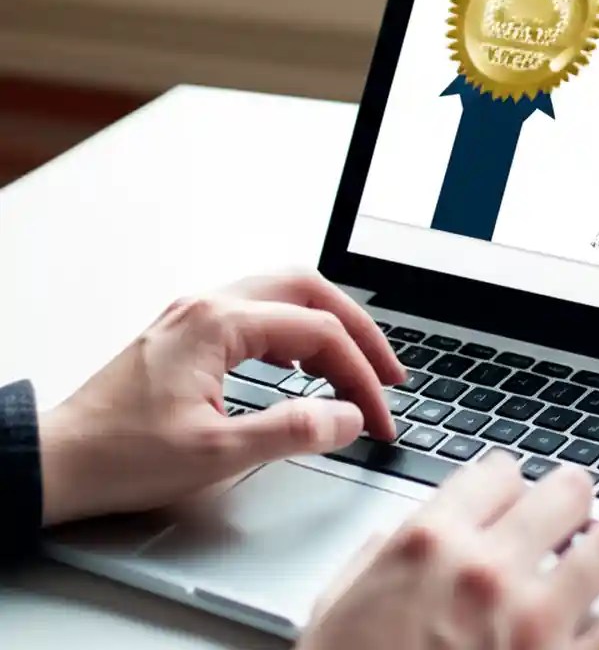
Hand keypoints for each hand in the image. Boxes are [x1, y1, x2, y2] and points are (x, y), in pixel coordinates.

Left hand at [39, 271, 404, 525]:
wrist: (55, 463)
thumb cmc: (119, 455)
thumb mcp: (218, 453)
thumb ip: (293, 430)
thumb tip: (347, 417)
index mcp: (219, 324)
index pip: (319, 334)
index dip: (361, 376)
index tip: (379, 417)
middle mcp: (208, 306)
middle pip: (309, 290)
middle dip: (358, 330)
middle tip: (388, 373)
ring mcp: (195, 316)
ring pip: (284, 295)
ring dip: (328, 327)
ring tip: (355, 368)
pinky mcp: (187, 334)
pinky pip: (258, 313)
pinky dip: (295, 333)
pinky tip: (302, 365)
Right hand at [299, 456, 598, 649]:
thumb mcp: (336, 609)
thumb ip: (379, 559)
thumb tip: (407, 537)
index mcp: (428, 544)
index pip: (499, 473)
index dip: (510, 486)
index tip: (515, 498)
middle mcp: (487, 570)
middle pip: (566, 491)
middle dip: (571, 501)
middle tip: (572, 516)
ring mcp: (535, 620)